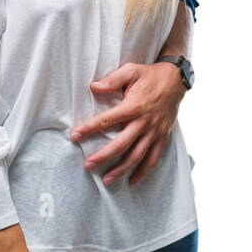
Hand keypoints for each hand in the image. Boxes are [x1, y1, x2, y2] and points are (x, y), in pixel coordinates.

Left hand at [70, 61, 185, 186]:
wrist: (177, 79)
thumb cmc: (150, 74)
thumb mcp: (131, 70)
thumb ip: (112, 80)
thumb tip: (93, 86)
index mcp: (133, 106)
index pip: (107, 120)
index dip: (89, 128)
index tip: (74, 136)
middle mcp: (144, 122)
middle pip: (121, 144)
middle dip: (103, 157)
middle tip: (87, 165)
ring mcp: (154, 131)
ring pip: (137, 155)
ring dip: (121, 170)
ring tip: (106, 180)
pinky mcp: (162, 136)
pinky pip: (154, 158)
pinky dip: (143, 171)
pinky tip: (132, 181)